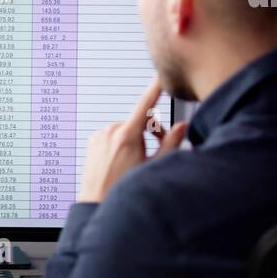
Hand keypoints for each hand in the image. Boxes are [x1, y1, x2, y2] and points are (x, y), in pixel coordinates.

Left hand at [78, 78, 187, 203]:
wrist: (97, 202)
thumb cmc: (125, 187)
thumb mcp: (153, 166)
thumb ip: (170, 144)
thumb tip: (183, 126)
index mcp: (127, 135)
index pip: (145, 104)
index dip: (155, 88)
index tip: (160, 75)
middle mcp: (111, 130)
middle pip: (139, 122)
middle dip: (150, 132)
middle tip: (155, 151)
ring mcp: (100, 135)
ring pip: (126, 130)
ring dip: (135, 139)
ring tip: (134, 162)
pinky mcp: (93, 141)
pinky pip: (113, 136)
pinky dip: (120, 143)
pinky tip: (120, 161)